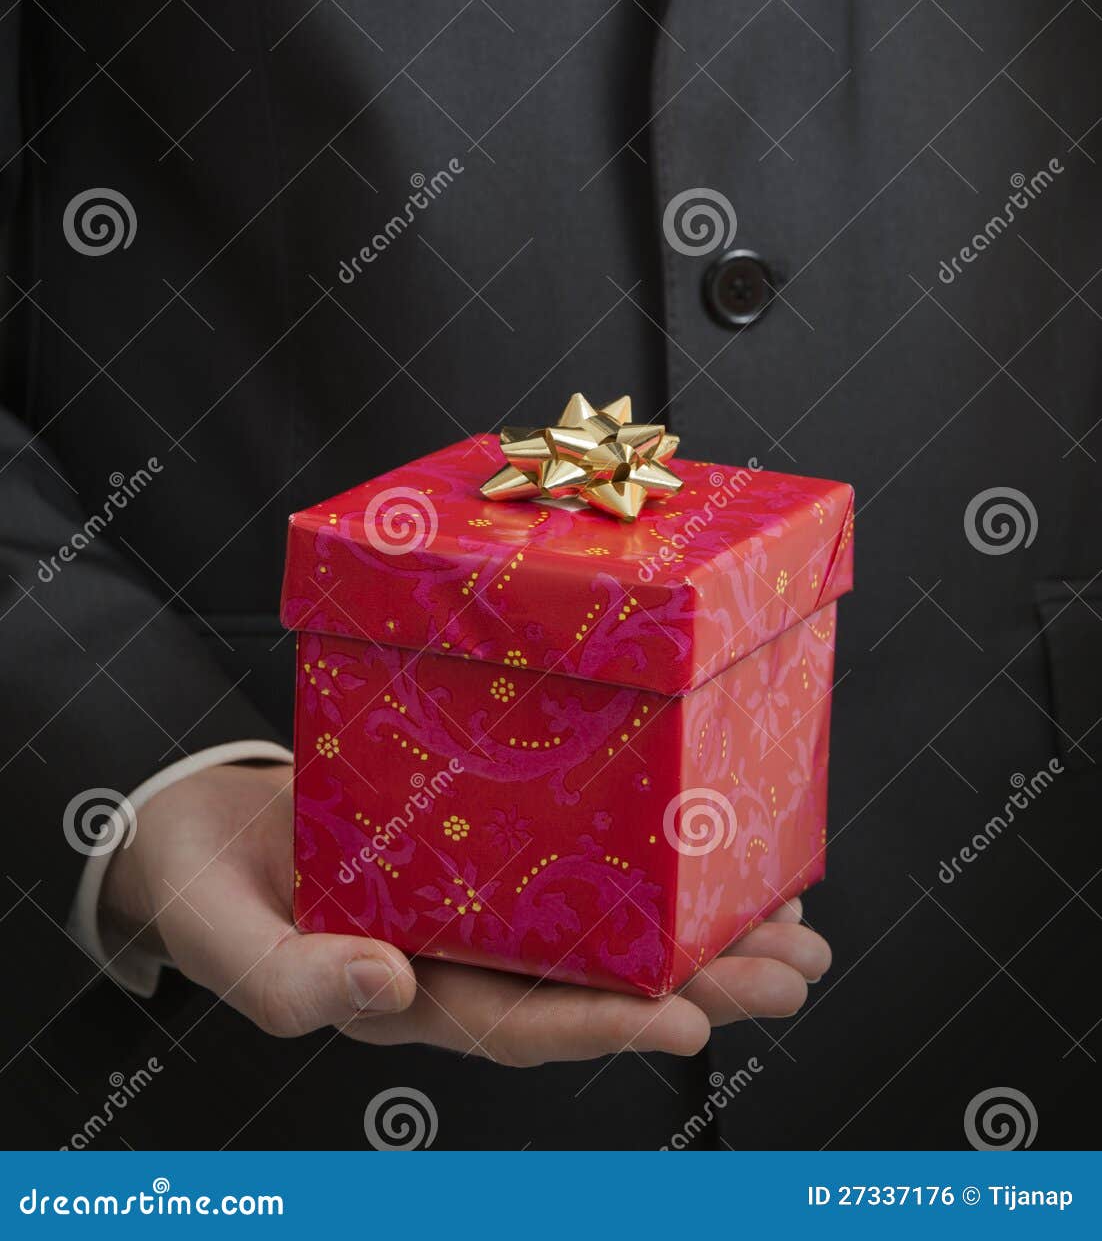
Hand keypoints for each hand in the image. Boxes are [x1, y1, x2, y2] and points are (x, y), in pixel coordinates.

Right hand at [102, 762, 829, 1066]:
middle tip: (796, 974)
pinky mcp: (481, 848)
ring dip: (700, 935)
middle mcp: (460, 958)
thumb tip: (382, 987)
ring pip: (603, 930)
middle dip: (700, 986)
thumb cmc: (199, 889)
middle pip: (592, 983)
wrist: (188, 833)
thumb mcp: (224, 939)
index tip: (690, 1022)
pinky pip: (574, 864)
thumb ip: (287, 981)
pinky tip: (710, 861)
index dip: (603, 1025)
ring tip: (793, 929)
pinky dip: (644, 869)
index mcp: (405, 993)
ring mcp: (475, 906)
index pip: (519, 1022)